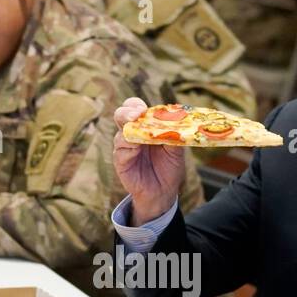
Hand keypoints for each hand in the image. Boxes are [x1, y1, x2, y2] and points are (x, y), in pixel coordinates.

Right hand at [112, 97, 185, 224]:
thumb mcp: (176, 150)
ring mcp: (124, 146)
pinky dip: (129, 146)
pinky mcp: (120, 160)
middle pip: (121, 115)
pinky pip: (120, 150)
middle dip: (127, 112)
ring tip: (142, 135)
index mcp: (144, 126)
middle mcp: (132, 133)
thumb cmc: (169, 168)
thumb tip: (176, 122)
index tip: (144, 109)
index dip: (136, 105)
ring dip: (131, 130)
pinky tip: (136, 149)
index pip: (135, 108)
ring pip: (120, 132)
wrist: (164, 191)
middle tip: (136, 114)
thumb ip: (174, 135)